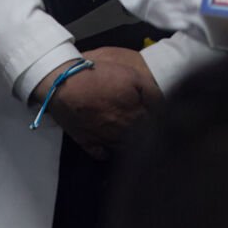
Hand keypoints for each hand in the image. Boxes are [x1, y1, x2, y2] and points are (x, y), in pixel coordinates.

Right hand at [46, 47, 161, 159]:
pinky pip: (101, 153)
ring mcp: (104, 138)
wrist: (65, 83)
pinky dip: (108, 152)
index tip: (160, 119)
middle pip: (140, 138)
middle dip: (146, 133)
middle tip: (150, 130)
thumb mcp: (131, 74)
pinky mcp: (87, 141)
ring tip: (133, 139)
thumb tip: (162, 104)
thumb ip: (151, 91)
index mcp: (135, 114)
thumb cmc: (97, 76)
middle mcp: (121, 130)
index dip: (159, 121)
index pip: (155, 124)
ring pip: (123, 149)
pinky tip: (111, 147)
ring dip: (130, 145)